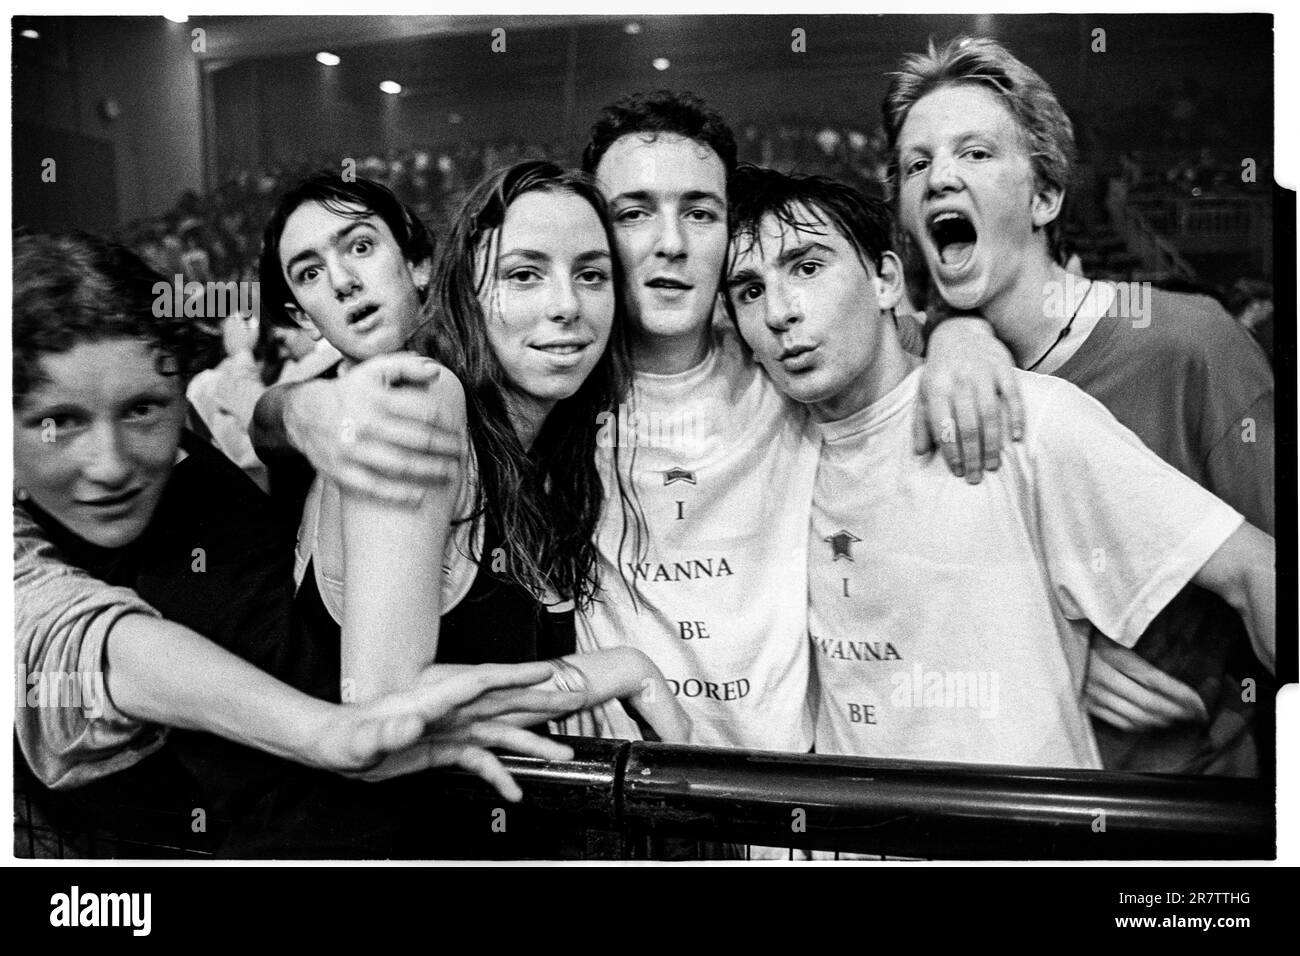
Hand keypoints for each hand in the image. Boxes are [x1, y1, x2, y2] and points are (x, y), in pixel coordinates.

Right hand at [285, 352, 462, 505]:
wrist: (303, 413)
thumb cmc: (350, 391)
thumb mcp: (373, 370)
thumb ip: (406, 367)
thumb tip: (436, 372)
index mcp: (376, 397)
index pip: (424, 410)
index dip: (447, 422)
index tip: (459, 429)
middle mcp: (364, 423)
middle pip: (418, 440)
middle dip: (446, 448)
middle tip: (462, 453)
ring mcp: (352, 450)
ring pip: (401, 465)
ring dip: (431, 471)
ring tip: (450, 474)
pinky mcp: (341, 471)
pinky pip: (374, 487)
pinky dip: (399, 494)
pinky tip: (420, 496)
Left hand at [314, 662, 584, 801]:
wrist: (334, 748)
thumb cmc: (346, 737)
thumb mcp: (364, 738)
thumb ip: (388, 731)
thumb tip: (412, 721)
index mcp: (434, 702)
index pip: (482, 682)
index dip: (516, 674)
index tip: (548, 669)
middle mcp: (449, 713)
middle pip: (504, 703)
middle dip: (541, 701)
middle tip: (575, 698)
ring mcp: (450, 731)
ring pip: (501, 734)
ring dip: (532, 743)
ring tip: (562, 753)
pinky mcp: (444, 750)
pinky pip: (481, 761)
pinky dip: (501, 775)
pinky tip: (515, 792)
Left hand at [915, 316, 1024, 483]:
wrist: (959, 332)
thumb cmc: (940, 370)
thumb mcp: (924, 393)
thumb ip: (922, 422)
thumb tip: (919, 452)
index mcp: (936, 387)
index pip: (943, 426)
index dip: (951, 452)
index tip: (958, 472)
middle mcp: (959, 380)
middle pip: (968, 425)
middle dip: (972, 455)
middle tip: (976, 478)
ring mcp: (983, 373)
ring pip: (990, 414)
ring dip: (992, 444)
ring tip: (993, 465)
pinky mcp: (1003, 367)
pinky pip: (1013, 396)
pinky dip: (1015, 418)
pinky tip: (1015, 438)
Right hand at [1085, 633, 1209, 732]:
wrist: (1044, 635)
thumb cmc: (1084, 627)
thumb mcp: (1110, 628)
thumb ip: (1134, 642)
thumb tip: (1170, 658)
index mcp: (1111, 656)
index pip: (1156, 681)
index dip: (1182, 695)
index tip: (1201, 704)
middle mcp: (1102, 678)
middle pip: (1148, 703)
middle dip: (1178, 712)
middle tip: (1197, 716)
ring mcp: (1092, 694)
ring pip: (1135, 717)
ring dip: (1162, 721)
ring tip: (1179, 720)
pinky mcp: (1084, 703)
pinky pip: (1119, 721)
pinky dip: (1140, 725)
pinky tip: (1152, 722)